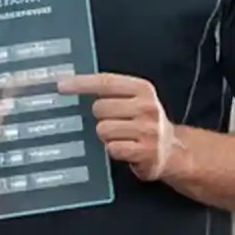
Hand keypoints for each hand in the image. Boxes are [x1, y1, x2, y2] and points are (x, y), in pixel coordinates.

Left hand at [58, 72, 179, 180]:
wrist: (174, 150)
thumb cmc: (145, 122)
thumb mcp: (135, 99)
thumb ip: (109, 90)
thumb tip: (71, 83)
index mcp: (142, 89)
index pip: (105, 82)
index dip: (81, 83)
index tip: (60, 85)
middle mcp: (147, 107)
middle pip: (99, 108)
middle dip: (100, 117)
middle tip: (114, 122)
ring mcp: (148, 130)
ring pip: (103, 129)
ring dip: (105, 135)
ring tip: (120, 136)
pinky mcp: (146, 152)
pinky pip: (112, 148)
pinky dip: (113, 149)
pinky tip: (124, 148)